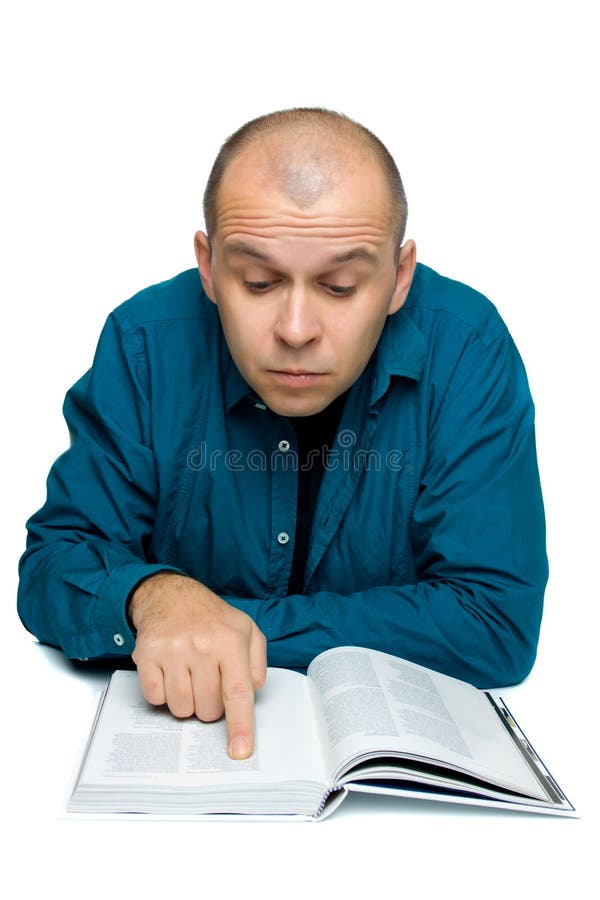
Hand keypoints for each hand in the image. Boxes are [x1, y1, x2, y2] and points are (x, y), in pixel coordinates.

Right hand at [129, 573, 265, 758]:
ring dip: (186, 701)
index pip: (238, 692)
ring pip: (181, 709)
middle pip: (208, 710)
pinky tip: (169, 672)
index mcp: (230, 641)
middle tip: (207, 680)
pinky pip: (156, 699)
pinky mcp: (147, 655)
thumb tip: (251, 694)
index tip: (240, 750)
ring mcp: (172, 651)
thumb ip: (256, 664)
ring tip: (188, 675)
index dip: (240, 726)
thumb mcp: (247, 630)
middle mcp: (201, 646)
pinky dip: (163, 693)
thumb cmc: (211, 619)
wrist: (170, 596)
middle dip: (210, 704)